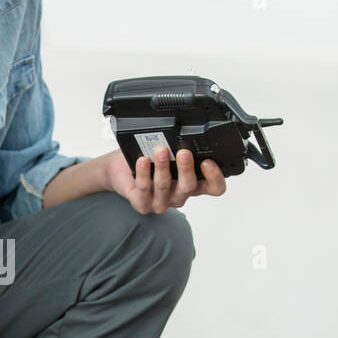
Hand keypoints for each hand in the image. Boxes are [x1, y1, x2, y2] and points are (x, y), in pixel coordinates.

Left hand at [104, 146, 226, 214]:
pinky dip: (144, 173)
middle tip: (183, 152)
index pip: (214, 187)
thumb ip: (181, 148)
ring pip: (165, 187)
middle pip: (189, 187)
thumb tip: (184, 134)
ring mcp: (161, 202)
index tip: (208, 162)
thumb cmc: (149, 159)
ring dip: (163, 168)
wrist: (121, 169)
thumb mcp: (170, 152)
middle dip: (187, 169)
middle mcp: (179, 195)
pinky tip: (143, 160)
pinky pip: (144, 189)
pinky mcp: (143, 204)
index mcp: (193, 184)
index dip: (215, 178)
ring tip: (160, 152)